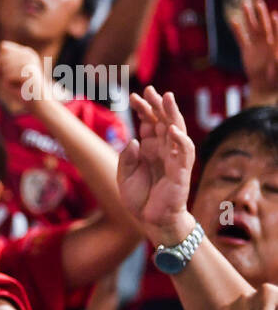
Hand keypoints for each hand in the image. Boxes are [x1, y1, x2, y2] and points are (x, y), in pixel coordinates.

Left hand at [0, 40, 47, 113]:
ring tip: (18, 83)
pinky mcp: (30, 72)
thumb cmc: (22, 89)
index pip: (4, 48)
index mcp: (26, 52)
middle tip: (15, 79)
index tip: (12, 71)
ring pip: (5, 67)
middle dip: (4, 71)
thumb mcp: (6, 77)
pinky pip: (8, 76)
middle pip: (3, 57)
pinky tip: (20, 86)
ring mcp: (31, 62)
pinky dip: (10, 83)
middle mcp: (29, 54)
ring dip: (7, 78)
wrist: (37, 101)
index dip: (1, 61)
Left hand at [117, 85, 196, 243]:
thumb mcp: (124, 176)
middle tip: (151, 89)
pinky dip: (180, 140)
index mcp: (150, 148)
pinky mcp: (181, 171)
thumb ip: (126, 158)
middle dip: (157, 105)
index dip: (144, 109)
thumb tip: (134, 139)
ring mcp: (174, 158)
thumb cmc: (140, 198)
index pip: (150, 122)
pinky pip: (184, 152)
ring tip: (167, 97)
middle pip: (164, 121)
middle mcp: (163, 150)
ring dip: (172, 114)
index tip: (134, 96)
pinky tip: (173, 129)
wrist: (151, 220)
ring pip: (177, 130)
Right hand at [229, 0, 277, 100]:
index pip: (276, 30)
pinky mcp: (246, 51)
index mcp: (277, 44)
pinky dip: (237, 30)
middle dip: (261, 13)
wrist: (266, 87)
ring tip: (244, 4)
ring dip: (248, 16)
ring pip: (252, 28)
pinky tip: (233, 21)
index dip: (276, 24)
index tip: (274, 15)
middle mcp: (268, 42)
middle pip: (264, 24)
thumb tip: (276, 52)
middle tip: (258, 1)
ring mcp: (256, 45)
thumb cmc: (277, 78)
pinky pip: (241, 39)